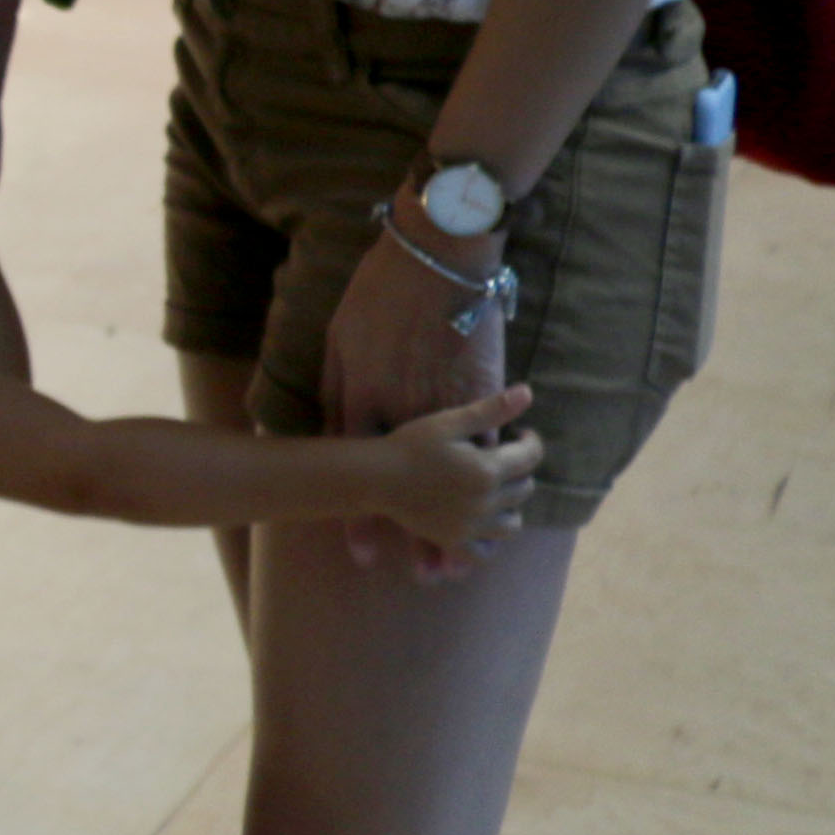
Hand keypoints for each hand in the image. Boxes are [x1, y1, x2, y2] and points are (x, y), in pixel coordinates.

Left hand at [322, 211, 512, 578]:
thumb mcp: (341, 341)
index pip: (356, 469)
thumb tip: (335, 427)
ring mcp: (451, 403)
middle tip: (424, 577)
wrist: (437, 258)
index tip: (359, 558)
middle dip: (420, 537)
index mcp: (364, 396)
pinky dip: (494, 476)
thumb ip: (338, 389)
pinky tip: (499, 507)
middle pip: (411, 485)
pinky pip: (491, 444)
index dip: (358, 518)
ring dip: (466, 521)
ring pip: (459, 476)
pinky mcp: (485, 392)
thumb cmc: (379, 294)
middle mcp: (406, 409)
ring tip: (466, 562)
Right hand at [376, 384, 543, 561]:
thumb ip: (491, 410)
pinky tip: (480, 524)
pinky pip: (485, 552)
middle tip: (500, 459)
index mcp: (488, 469)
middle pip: (525, 489)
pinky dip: (489, 541)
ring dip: (510, 506)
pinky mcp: (454, 541)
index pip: (531, 457)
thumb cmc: (410, 444)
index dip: (531, 442)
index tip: (520, 434)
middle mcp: (486, 502)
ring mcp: (471, 526)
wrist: (375, 477)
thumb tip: (527, 392)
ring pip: (512, 523)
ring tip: (493, 492)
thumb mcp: (448, 422)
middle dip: (519, 471)